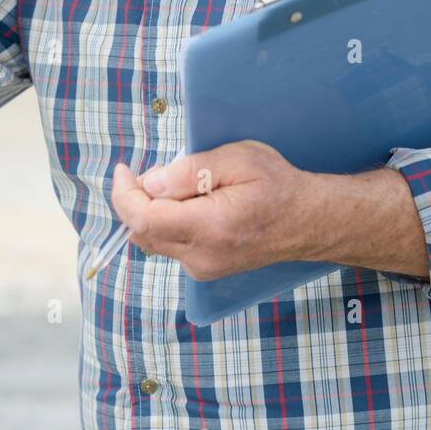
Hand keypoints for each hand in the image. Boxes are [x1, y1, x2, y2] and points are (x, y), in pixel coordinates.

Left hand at [110, 141, 321, 280]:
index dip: (125, 194)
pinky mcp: (203, 270)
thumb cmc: (277, 185)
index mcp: (210, 227)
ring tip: (181, 187)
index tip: (124, 170)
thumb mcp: (236, 159)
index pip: (144, 220)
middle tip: (155, 172)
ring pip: (153, 240)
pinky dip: (165, 223)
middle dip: (136, 200)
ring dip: (151, 211)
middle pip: (142, 232)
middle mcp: (201, 257)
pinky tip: (189, 205)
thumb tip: (150, 183)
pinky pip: (168, 246)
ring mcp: (202, 269)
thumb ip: (189, 170)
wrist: (306, 221)